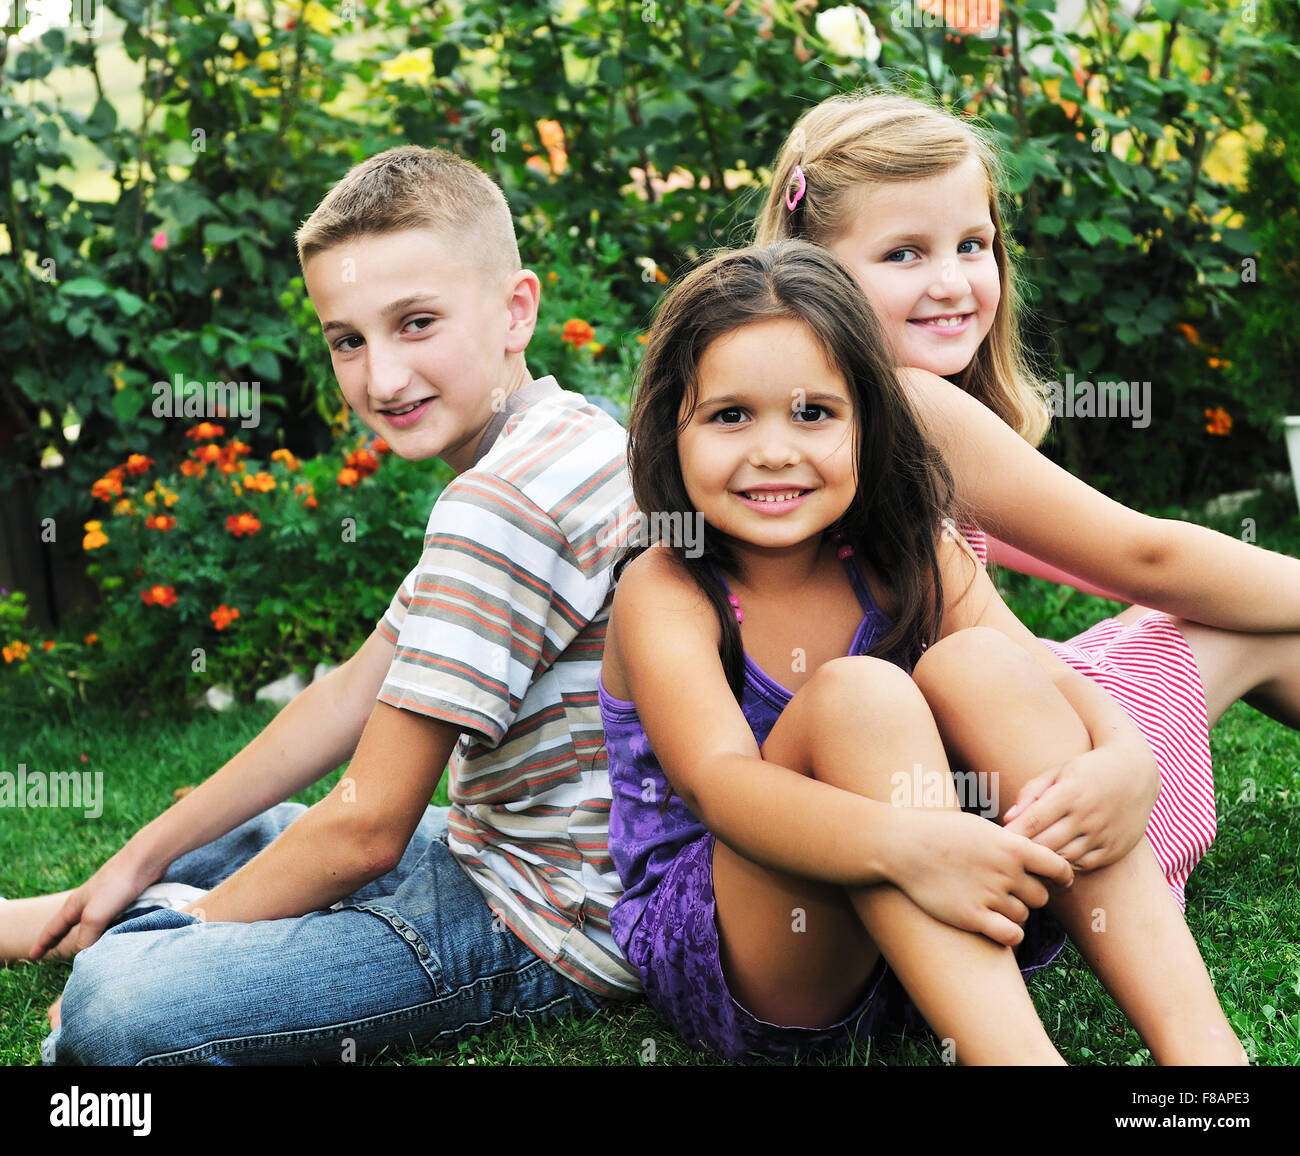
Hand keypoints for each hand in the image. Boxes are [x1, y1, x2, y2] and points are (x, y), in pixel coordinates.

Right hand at [29, 850, 158, 959]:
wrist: (145, 860)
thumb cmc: (116, 885)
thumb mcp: (95, 915)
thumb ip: (86, 936)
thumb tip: (82, 955)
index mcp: (74, 906)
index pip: (53, 929)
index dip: (42, 944)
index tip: (32, 957)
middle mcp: (86, 902)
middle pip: (68, 925)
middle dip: (59, 939)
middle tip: (52, 954)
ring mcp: (104, 899)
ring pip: (90, 923)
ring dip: (85, 936)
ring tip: (83, 949)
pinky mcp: (122, 898)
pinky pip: (108, 920)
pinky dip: (105, 930)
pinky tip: (111, 935)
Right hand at [889, 808, 1073, 947]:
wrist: (902, 845)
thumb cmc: (940, 832)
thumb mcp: (981, 828)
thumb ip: (1010, 843)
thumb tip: (1035, 858)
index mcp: (1012, 846)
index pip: (1058, 867)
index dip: (1062, 877)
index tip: (1057, 882)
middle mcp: (1006, 872)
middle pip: (1041, 896)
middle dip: (1029, 895)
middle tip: (1009, 890)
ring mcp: (990, 896)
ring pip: (1024, 916)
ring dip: (1013, 913)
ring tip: (991, 902)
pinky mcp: (973, 918)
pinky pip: (1012, 936)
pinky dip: (1010, 934)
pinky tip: (996, 926)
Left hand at [1003, 743, 1159, 871]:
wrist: (1137, 771)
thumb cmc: (1087, 770)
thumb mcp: (1058, 772)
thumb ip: (1031, 793)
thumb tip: (1008, 819)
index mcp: (1070, 793)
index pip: (1033, 822)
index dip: (1012, 834)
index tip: (997, 840)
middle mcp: (1088, 815)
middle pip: (1046, 844)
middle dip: (1025, 850)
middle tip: (1009, 854)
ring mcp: (1104, 833)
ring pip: (1064, 858)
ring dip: (1045, 860)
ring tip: (1029, 858)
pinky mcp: (1116, 847)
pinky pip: (1084, 865)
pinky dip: (1067, 864)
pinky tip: (1055, 858)